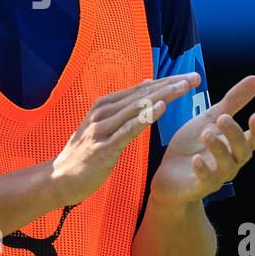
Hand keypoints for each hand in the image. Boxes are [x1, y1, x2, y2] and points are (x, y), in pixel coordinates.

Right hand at [50, 73, 200, 206]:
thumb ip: (125, 107)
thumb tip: (148, 85)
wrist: (59, 179)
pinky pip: (127, 131)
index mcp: (105, 105)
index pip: (142, 89)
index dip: (167, 82)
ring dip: (162, 96)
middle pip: (142, 95)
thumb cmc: (85, 153)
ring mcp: (102, 130)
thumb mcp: (103, 125)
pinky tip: (160, 109)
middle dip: (170, 85)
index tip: (190, 77)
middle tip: (195, 78)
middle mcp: (103, 112)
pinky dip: (144, 118)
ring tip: (183, 88)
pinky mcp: (103, 148)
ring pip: (137, 108)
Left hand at [150, 75, 254, 207]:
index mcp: (234, 146)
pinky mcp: (199, 187)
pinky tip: (196, 159)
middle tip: (222, 118)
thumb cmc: (193, 146)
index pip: (254, 140)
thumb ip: (232, 102)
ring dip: (218, 148)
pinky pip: (205, 181)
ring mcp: (216, 177)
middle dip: (234, 134)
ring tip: (206, 133)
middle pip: (242, 151)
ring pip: (226, 166)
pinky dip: (202, 170)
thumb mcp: (210, 120)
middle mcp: (230, 162)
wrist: (168, 175)